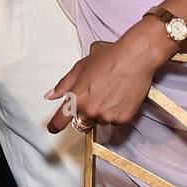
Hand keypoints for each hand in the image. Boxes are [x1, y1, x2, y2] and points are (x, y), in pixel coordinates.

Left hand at [46, 35, 160, 133]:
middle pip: (82, 120)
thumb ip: (64, 84)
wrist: (135, 58)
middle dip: (85, 111)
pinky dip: (116, 112)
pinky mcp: (123, 119)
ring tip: (111, 91)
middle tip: (97, 93)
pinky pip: (114, 120)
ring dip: (102, 111)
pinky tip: (120, 95)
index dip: (55, 125)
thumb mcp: (81, 67)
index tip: (52, 128)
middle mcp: (91, 110)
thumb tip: (51, 96)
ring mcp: (108, 116)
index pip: (62, 119)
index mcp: (78, 97)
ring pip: (100, 120)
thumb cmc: (109, 58)